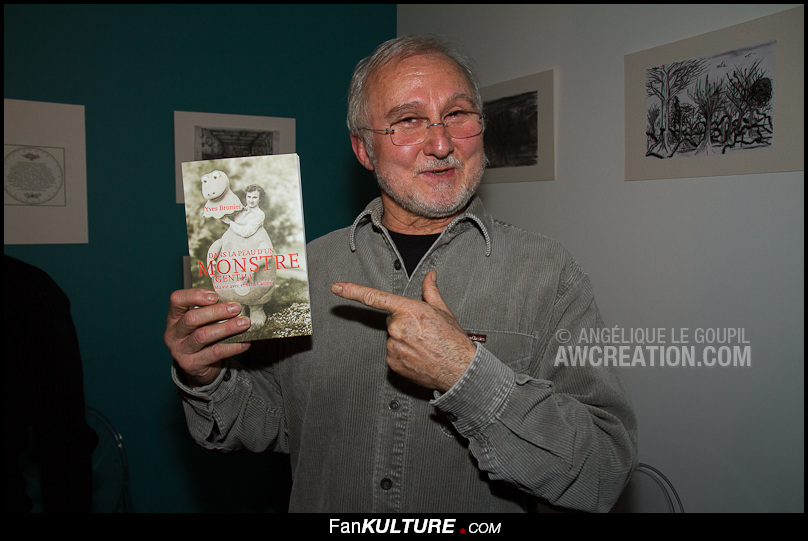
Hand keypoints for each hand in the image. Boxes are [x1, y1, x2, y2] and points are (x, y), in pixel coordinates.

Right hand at [164, 288, 250, 386]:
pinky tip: (245, 342)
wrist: (198, 367)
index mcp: (174, 317)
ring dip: (227, 328)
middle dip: (216, 311)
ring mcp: (181, 350)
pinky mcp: (192, 364)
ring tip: (244, 323)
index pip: (177, 300)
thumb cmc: (202, 337)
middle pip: (192, 318)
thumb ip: (211, 311)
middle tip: (236, 308)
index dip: (195, 295)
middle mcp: (174, 333)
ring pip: (203, 336)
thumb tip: (236, 302)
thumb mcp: (201, 323)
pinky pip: (215, 353)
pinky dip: (233, 347)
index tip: (215, 296)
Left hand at [330, 271, 475, 391]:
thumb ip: (431, 290)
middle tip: (422, 331)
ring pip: (392, 337)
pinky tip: (418, 355)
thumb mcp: (443, 311)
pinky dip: (403, 353)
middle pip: (391, 320)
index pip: (375, 297)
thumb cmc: (452, 340)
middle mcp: (397, 327)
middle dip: (404, 322)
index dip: (352, 291)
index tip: (337, 287)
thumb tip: (430, 276)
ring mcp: (393, 346)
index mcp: (408, 310)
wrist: (459, 368)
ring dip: (404, 339)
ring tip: (423, 345)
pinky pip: (392, 353)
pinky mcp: (392, 362)